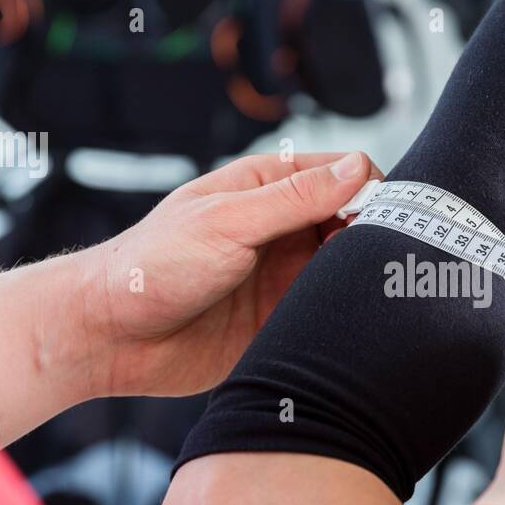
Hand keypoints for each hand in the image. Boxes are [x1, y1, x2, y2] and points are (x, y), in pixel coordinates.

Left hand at [88, 151, 381, 397]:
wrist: (111, 338)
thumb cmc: (152, 266)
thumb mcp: (228, 222)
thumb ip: (294, 198)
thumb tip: (360, 167)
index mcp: (267, 188)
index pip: (345, 175)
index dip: (373, 193)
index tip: (390, 220)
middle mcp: (282, 229)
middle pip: (355, 223)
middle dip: (377, 237)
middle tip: (392, 261)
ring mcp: (284, 275)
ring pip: (347, 271)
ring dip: (363, 279)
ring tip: (378, 294)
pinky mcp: (282, 321)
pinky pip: (328, 315)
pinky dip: (347, 317)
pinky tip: (358, 324)